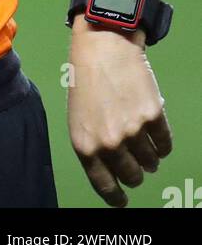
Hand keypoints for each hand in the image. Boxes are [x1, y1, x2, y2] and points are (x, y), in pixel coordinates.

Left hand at [67, 17, 171, 206]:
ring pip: (151, 162)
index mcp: (85, 145)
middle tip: (135, 160)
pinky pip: (165, 145)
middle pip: (132, 175)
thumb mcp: (79, 117)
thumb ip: (94, 146)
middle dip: (135, 171)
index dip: (117, 197)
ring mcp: (132, 131)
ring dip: (150, 157)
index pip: (105, 186)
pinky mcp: (152, 116)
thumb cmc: (86, 80)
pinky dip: (163, 144)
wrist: (102, 44)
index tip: (123, 200)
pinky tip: (155, 133)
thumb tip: (113, 173)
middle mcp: (108, 142)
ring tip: (143, 140)